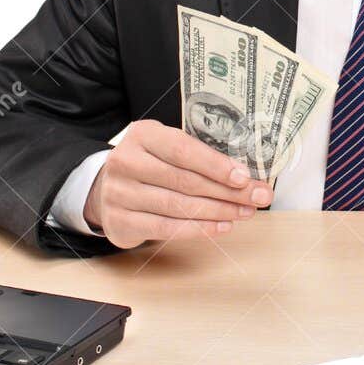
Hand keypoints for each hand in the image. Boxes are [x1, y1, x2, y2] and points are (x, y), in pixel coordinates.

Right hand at [82, 119, 271, 247]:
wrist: (106, 189)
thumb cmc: (150, 166)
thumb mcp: (167, 148)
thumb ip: (199, 156)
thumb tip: (246, 174)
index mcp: (143, 135)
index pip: (183, 150)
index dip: (216, 165)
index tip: (245, 177)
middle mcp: (126, 162)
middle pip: (185, 180)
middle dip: (228, 191)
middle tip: (257, 198)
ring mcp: (119, 193)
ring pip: (178, 206)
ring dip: (218, 211)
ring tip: (244, 212)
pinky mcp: (119, 221)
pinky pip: (166, 228)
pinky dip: (199, 229)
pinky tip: (222, 226)